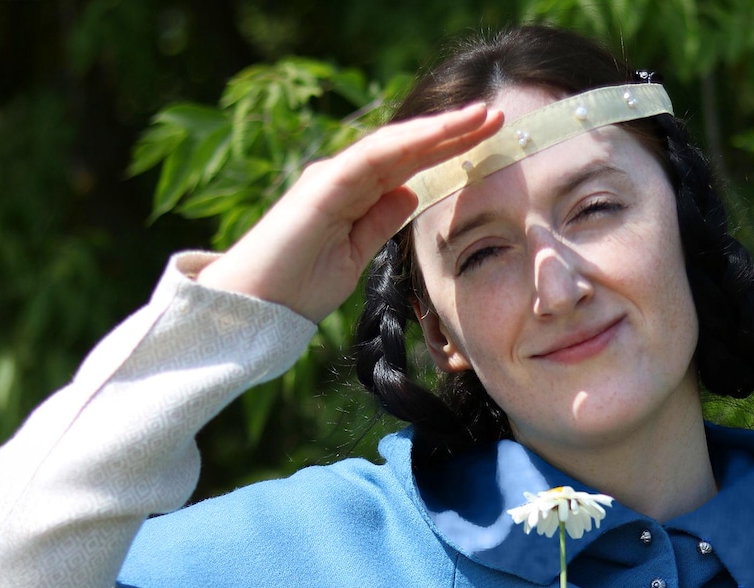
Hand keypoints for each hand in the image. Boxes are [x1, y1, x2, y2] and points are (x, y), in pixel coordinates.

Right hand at [197, 103, 502, 322]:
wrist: (256, 305)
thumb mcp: (356, 256)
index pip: (409, 166)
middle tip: (497, 117)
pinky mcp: (321, 188)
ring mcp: (332, 178)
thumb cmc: (300, 286)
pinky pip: (368, 160)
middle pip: (407, 148)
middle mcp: (344, 178)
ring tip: (478, 117)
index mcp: (355, 195)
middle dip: (453, 132)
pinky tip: (436, 135)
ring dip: (438, 130)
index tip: (488, 142)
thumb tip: (412, 193)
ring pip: (393, 145)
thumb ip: (381, 222)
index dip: (447, 151)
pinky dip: (404, 145)